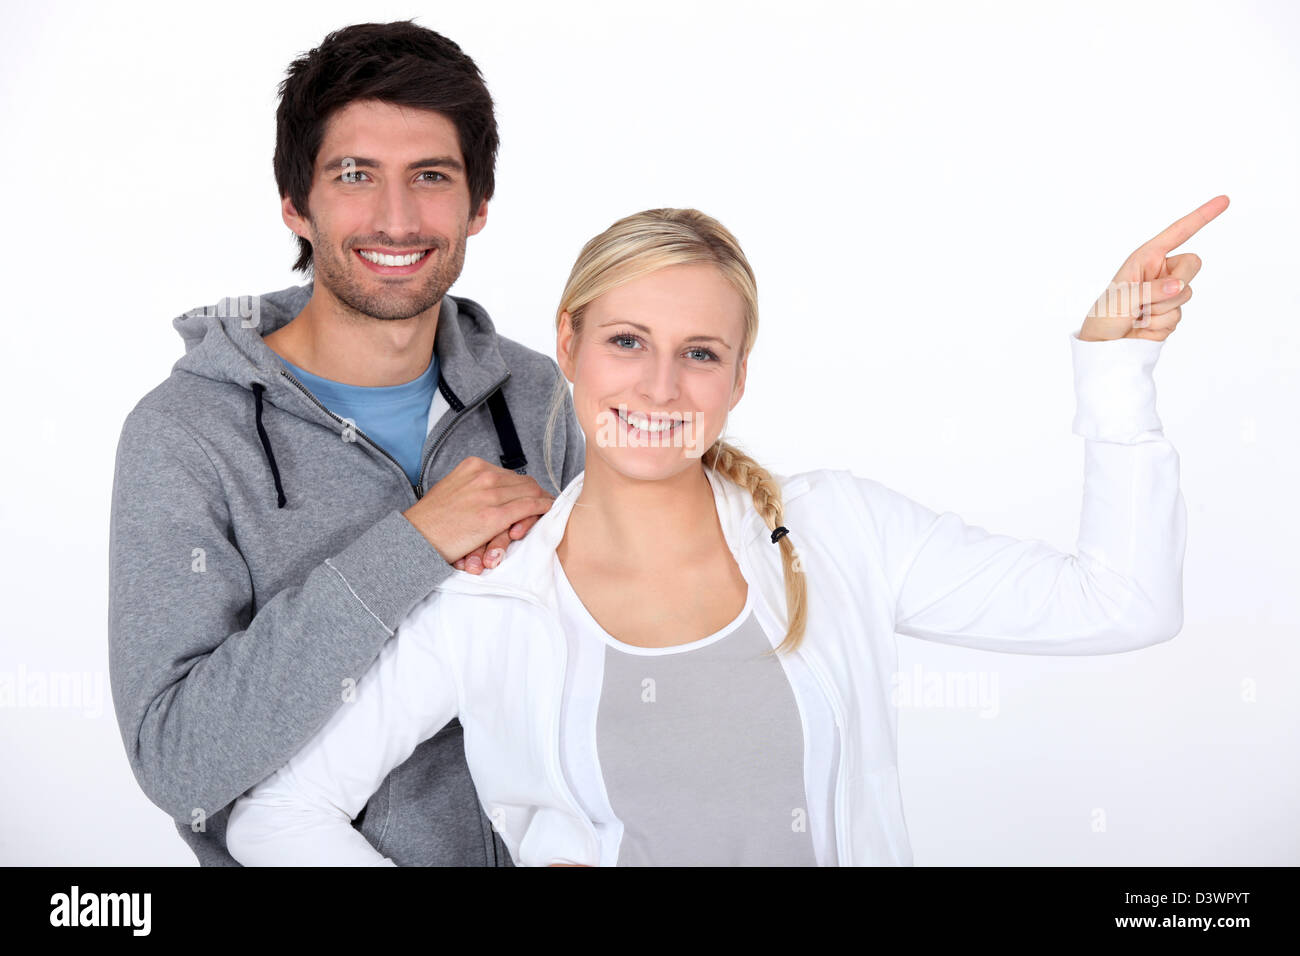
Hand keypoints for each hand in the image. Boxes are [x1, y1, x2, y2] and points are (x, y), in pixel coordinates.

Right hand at [402, 456, 554, 571]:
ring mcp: (490, 494)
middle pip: (523, 481)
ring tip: (546, 509)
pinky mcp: (495, 515)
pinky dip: (542, 507)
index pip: (509, 474)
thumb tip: (489, 490)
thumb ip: (472, 486)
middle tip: (542, 504)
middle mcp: (484, 475)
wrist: (416, 536)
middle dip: (535, 493)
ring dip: (540, 501)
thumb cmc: (431, 519)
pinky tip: (548, 511)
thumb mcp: (452, 488)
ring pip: (529, 492)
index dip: (521, 487)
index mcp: (473, 466)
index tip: (527, 496)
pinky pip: (529, 506)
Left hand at [1079, 195, 1228, 342]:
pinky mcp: (1172, 313)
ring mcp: (1168, 292)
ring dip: (1161, 310)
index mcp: (1147, 258)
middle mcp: (1161, 271)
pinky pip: (1178, 317)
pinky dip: (1159, 325)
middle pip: (1193, 265)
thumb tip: (1178, 285)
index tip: (1225, 200)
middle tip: (1145, 301)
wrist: (1104, 344)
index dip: (1202, 216)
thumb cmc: (1106, 314)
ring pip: (1186, 295)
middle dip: (1174, 284)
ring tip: (1138, 315)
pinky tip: (1143, 326)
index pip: (1179, 232)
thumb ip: (1152, 290)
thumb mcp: (1124, 298)